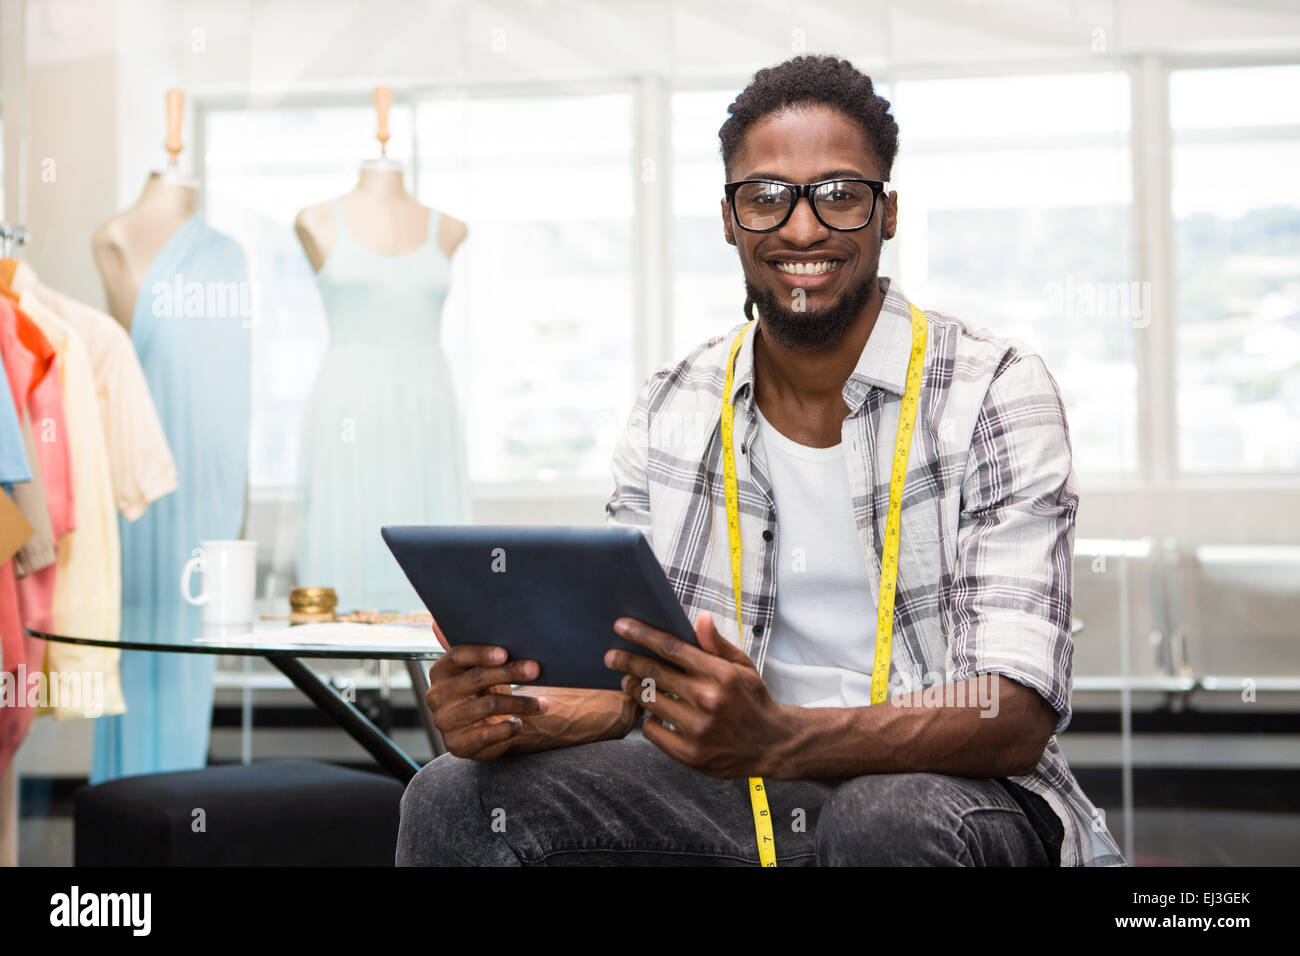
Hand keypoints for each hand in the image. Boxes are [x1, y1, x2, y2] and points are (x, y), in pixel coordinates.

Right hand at [425, 618, 548, 760]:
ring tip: (542, 704)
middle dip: (510, 673)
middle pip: (477, 679)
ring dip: (520, 703)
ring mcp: (445, 721)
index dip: (481, 653)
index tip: (505, 653)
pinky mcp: (456, 744)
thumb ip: (481, 651)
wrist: (480, 730)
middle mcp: (437, 695)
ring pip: (488, 706)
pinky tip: (520, 723)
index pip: (457, 656)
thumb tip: (471, 628)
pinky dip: (507, 728)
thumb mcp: (480, 669)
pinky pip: (486, 735)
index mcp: (440, 671)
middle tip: (536, 669)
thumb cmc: (483, 691)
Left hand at [603, 611, 792, 777]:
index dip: (643, 635)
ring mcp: (697, 729)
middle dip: (627, 661)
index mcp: (720, 674)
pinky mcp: (689, 753)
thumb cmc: (752, 700)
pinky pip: (653, 731)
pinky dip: (648, 719)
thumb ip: (717, 644)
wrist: (771, 744)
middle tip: (610, 656)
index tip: (622, 626)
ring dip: (634, 688)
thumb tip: (700, 618)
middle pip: (654, 673)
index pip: (672, 648)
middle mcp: (707, 700)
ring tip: (627, 682)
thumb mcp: (742, 667)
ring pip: (650, 701)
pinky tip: (651, 712)